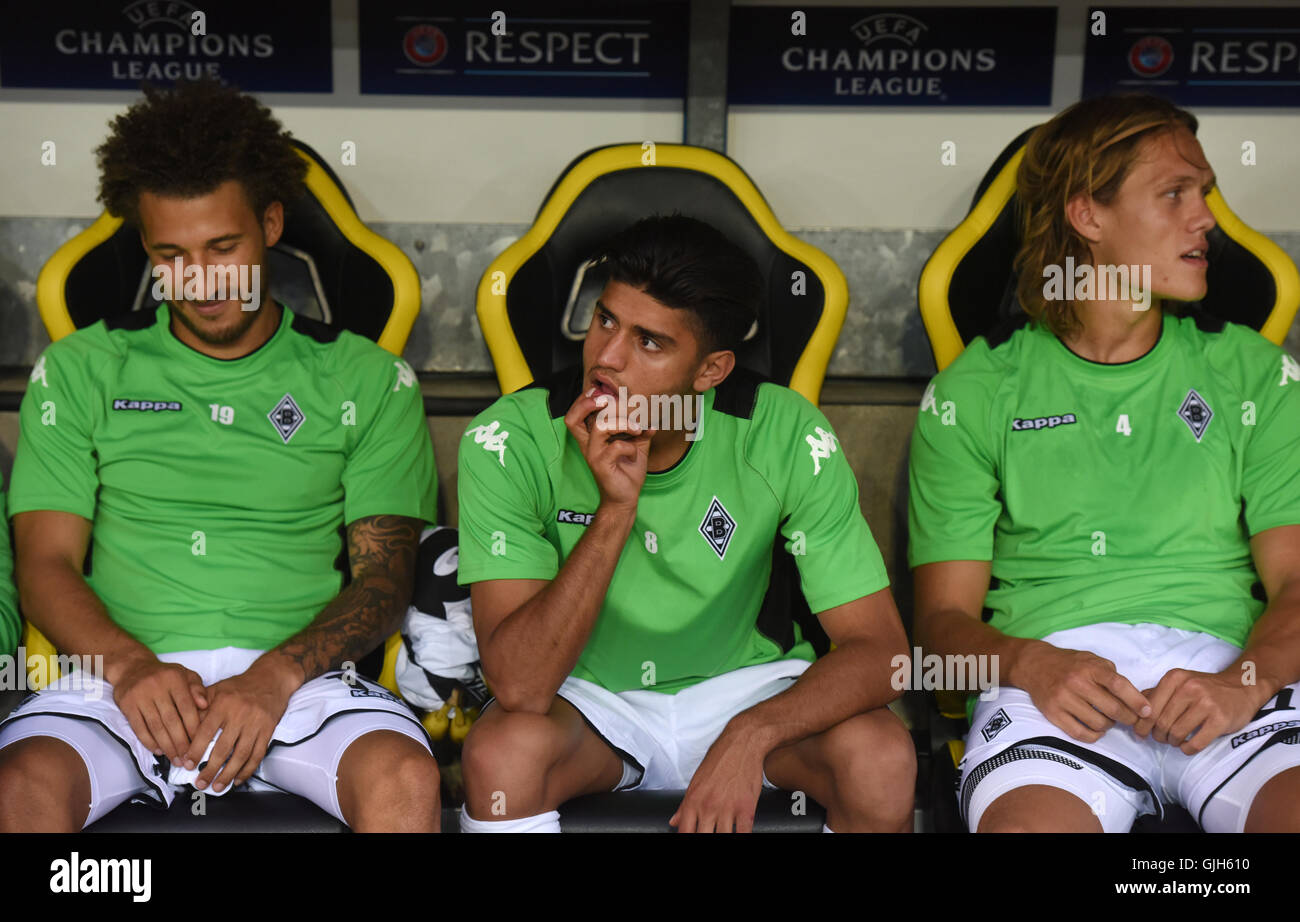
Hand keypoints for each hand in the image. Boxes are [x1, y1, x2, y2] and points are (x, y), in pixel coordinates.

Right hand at [112, 650, 207, 763]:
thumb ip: (197, 688)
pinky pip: (139, 728)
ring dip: (167, 746)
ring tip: (176, 759)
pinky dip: (149, 742)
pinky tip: (159, 751)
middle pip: (171, 720)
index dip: (193, 727)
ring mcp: (140, 696)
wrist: (133, 668)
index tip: (199, 743)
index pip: (186, 707)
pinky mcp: (127, 705)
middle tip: (188, 758)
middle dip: (181, 742)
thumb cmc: (165, 675)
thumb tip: (205, 705)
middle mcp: (157, 687)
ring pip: (156, 727)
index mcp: (175, 679)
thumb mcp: (185, 674)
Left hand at [182, 658, 297, 791]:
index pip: (206, 732)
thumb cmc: (240, 686)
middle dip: (210, 769)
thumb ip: (199, 705)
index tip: (187, 764)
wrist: (271, 678)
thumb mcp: (217, 689)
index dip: (195, 750)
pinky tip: (238, 779)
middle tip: (200, 783)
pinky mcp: (268, 730)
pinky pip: (258, 754)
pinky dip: (248, 769)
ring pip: (241, 755)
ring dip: (228, 774)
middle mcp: (240, 715)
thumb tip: (184, 726)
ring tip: (217, 786)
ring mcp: (256, 724)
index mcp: (223, 704)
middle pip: (223, 748)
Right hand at [563, 388, 654, 508]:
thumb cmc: (627, 470)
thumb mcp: (636, 445)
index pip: (575, 414)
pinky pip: (615, 446)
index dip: (583, 400)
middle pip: (573, 418)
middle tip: (612, 400)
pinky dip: (630, 446)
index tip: (602, 392)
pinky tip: (635, 453)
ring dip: (622, 423)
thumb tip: (651, 417)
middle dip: (591, 403)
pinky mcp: (600, 465)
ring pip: (600, 426)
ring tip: (637, 429)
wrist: (626, 497)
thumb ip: (640, 429)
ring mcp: (592, 454)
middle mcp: (587, 444)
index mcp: (591, 437)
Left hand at [670, 725, 765, 832]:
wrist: (743, 743)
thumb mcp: (696, 780)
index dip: (688, 839)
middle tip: (710, 832)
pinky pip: (743, 833)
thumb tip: (674, 821)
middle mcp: (708, 806)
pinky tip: (739, 831)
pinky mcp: (746, 808)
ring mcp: (727, 808)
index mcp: (693, 800)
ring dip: (723, 836)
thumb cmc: (720, 758)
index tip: (692, 838)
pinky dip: (741, 835)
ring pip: (723, 837)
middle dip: (706, 838)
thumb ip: (684, 805)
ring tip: (724, 832)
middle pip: (703, 837)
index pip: (684, 831)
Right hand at [1012, 641, 1151, 742]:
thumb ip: (1111, 674)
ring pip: (1098, 724)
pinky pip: (1080, 733)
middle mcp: (1076, 683)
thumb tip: (1134, 697)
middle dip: (1127, 718)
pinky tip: (1095, 729)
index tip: (1147, 711)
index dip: (1136, 700)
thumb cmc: (1069, 663)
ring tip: (1107, 719)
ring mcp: (1063, 699)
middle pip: (1112, 709)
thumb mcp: (1092, 659)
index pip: (1118, 685)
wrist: (1034, 665)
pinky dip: (1094, 735)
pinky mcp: (1053, 713)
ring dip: (1109, 725)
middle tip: (1130, 719)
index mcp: (1089, 668)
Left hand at [1133, 668, 1261, 754]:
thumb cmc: (1206, 688)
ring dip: (1173, 742)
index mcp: (1174, 678)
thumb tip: (1134, 708)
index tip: (1140, 733)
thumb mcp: (1180, 682)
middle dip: (1157, 735)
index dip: (1142, 725)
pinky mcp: (1220, 719)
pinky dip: (1187, 749)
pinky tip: (1188, 746)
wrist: (1242, 686)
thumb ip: (1157, 693)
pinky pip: (1195, 743)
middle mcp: (1189, 688)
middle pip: (1161, 722)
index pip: (1149, 708)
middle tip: (1161, 738)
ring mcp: (1206, 703)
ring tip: (1175, 740)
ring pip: (1176, 733)